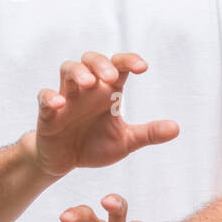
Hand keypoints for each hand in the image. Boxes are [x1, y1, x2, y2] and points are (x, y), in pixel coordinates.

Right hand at [28, 51, 178, 178]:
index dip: (129, 61)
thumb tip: (176, 128)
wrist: (64, 162)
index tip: (143, 67)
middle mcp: (87, 89)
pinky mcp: (47, 113)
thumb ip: (149, 133)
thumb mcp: (126, 142)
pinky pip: (44, 96)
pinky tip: (59, 104)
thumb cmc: (95, 145)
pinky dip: (50, 97)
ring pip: (67, 69)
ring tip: (88, 84)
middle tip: (111, 77)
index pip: (119, 66)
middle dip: (101, 64)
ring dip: (78, 72)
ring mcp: (66, 97)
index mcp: (108, 92)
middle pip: (91, 59)